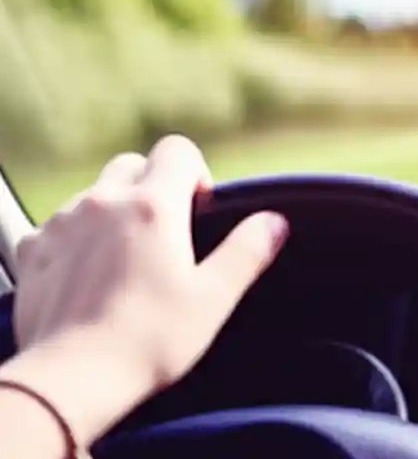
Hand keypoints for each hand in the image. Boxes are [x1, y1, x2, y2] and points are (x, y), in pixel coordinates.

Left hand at [0, 135, 288, 445]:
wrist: (70, 378)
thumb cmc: (147, 340)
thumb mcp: (214, 297)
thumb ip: (248, 251)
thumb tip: (274, 222)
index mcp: (154, 206)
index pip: (178, 149)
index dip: (195, 172)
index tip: (198, 211)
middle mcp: (105, 203)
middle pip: (133, 165)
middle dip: (152, 187)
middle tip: (165, 235)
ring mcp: (63, 223)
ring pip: (94, 194)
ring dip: (112, 212)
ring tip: (125, 261)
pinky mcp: (33, 250)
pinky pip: (58, 225)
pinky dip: (75, 239)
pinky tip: (87, 276)